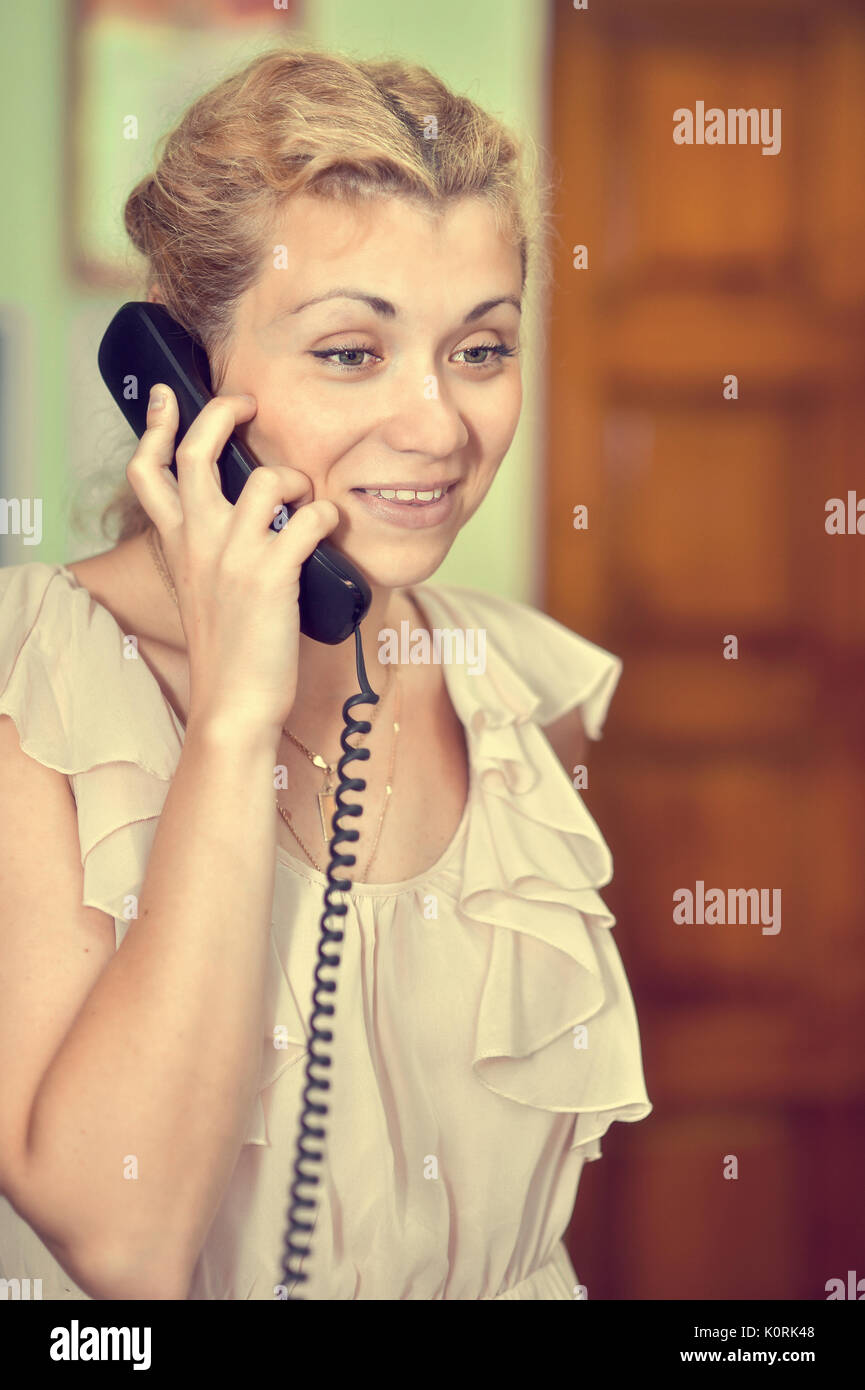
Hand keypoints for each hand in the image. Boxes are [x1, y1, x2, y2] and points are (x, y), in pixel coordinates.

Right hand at [125, 383, 339, 742]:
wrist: (234, 704)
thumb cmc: (229, 650)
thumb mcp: (205, 591)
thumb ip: (211, 550)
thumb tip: (249, 515)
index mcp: (179, 544)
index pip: (148, 470)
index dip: (157, 428)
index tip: (169, 398)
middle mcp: (200, 541)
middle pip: (197, 451)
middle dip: (222, 411)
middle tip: (247, 404)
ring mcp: (234, 556)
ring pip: (264, 478)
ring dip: (295, 480)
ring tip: (304, 501)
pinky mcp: (272, 574)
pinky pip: (310, 517)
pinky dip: (327, 515)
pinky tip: (328, 529)